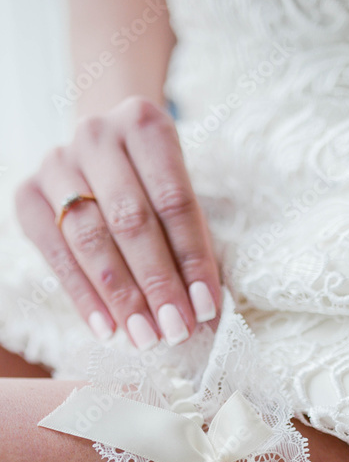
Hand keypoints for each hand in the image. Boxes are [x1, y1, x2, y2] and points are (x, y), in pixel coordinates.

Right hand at [15, 96, 219, 348]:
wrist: (101, 145)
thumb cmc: (151, 180)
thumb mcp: (178, 192)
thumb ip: (189, 239)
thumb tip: (204, 308)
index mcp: (145, 124)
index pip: (175, 201)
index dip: (193, 259)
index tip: (207, 307)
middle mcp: (96, 136)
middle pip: (131, 221)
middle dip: (157, 284)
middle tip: (176, 330)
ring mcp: (56, 163)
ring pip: (90, 239)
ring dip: (121, 296)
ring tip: (145, 337)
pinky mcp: (27, 195)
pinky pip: (56, 253)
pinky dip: (83, 296)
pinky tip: (106, 328)